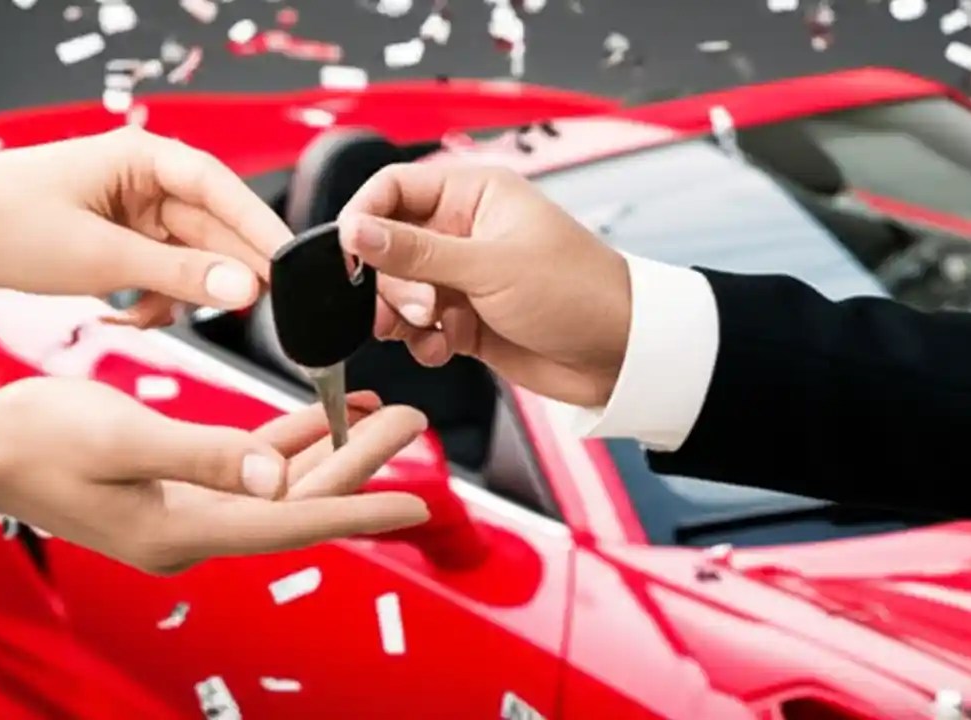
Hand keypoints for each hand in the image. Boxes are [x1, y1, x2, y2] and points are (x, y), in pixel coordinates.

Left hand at [0, 126, 290, 326]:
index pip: (222, 188)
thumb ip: (181, 275)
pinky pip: (162, 275)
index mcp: (143, 157)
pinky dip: (153, 302)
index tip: (291, 264)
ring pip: (189, 259)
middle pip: (212, 228)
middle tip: (248, 310)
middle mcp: (145, 181)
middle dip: (223, 274)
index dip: (260, 227)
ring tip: (151, 317)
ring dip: (180, 296)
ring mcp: (134, 213)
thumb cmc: (6, 221)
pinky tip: (127, 318)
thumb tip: (246, 289)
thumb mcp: (102, 257)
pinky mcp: (121, 242)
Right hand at [0, 378, 427, 574]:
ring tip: (386, 416)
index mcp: (186, 530)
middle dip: (361, 465)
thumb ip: (204, 457)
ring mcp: (189, 507)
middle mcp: (196, 529)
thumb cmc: (38, 442)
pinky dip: (290, 439)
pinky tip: (322, 415)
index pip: (294, 525)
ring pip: (283, 481)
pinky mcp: (180, 482)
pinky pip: (251, 463)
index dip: (359, 512)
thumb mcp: (122, 440)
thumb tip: (276, 477)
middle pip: (300, 499)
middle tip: (414, 426)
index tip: (416, 505)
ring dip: (333, 448)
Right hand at [338, 164, 629, 406]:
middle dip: (393, 282)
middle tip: (418, 308)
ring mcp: (463, 277)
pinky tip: (444, 348)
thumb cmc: (578, 291)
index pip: (393, 188)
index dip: (364, 219)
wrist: (620, 355)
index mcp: (473, 194)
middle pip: (388, 246)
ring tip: (432, 331)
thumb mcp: (491, 267)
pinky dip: (422, 341)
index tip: (349, 254)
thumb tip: (355, 231)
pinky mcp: (465, 318)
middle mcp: (463, 230)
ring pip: (399, 290)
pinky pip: (418, 326)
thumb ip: (416, 252)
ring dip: (403, 315)